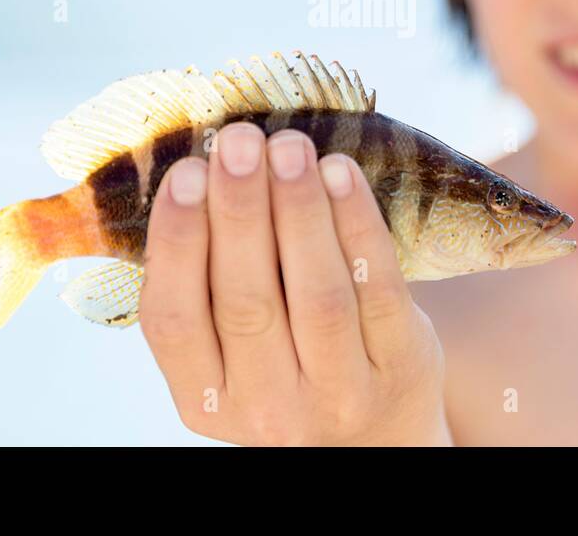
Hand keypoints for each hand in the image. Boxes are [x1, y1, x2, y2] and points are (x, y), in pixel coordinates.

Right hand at [138, 121, 451, 445]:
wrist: (377, 437)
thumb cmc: (287, 367)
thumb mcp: (231, 357)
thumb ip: (208, 289)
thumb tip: (200, 170)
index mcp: (206, 400)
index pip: (175, 321)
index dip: (178, 243)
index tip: (185, 173)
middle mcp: (269, 408)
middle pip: (247, 302)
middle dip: (240, 210)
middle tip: (239, 140)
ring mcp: (340, 393)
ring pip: (316, 293)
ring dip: (299, 210)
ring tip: (289, 147)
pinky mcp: (401, 367)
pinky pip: (378, 287)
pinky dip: (358, 225)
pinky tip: (341, 174)